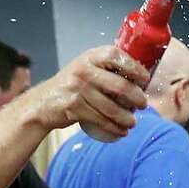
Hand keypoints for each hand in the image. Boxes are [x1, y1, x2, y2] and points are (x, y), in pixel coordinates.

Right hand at [27, 46, 151, 139]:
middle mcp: (83, 70)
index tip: (145, 79)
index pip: (116, 56)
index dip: (134, 67)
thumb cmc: (72, 85)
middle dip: (137, 98)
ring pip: (111, 108)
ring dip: (127, 118)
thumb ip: (107, 69)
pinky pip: (101, 120)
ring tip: (133, 122)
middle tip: (143, 104)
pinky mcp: (74, 107)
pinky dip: (114, 128)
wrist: (43, 102)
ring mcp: (78, 89)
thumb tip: (140, 80)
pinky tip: (121, 131)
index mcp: (90, 57)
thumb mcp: (87, 68)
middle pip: (120, 86)